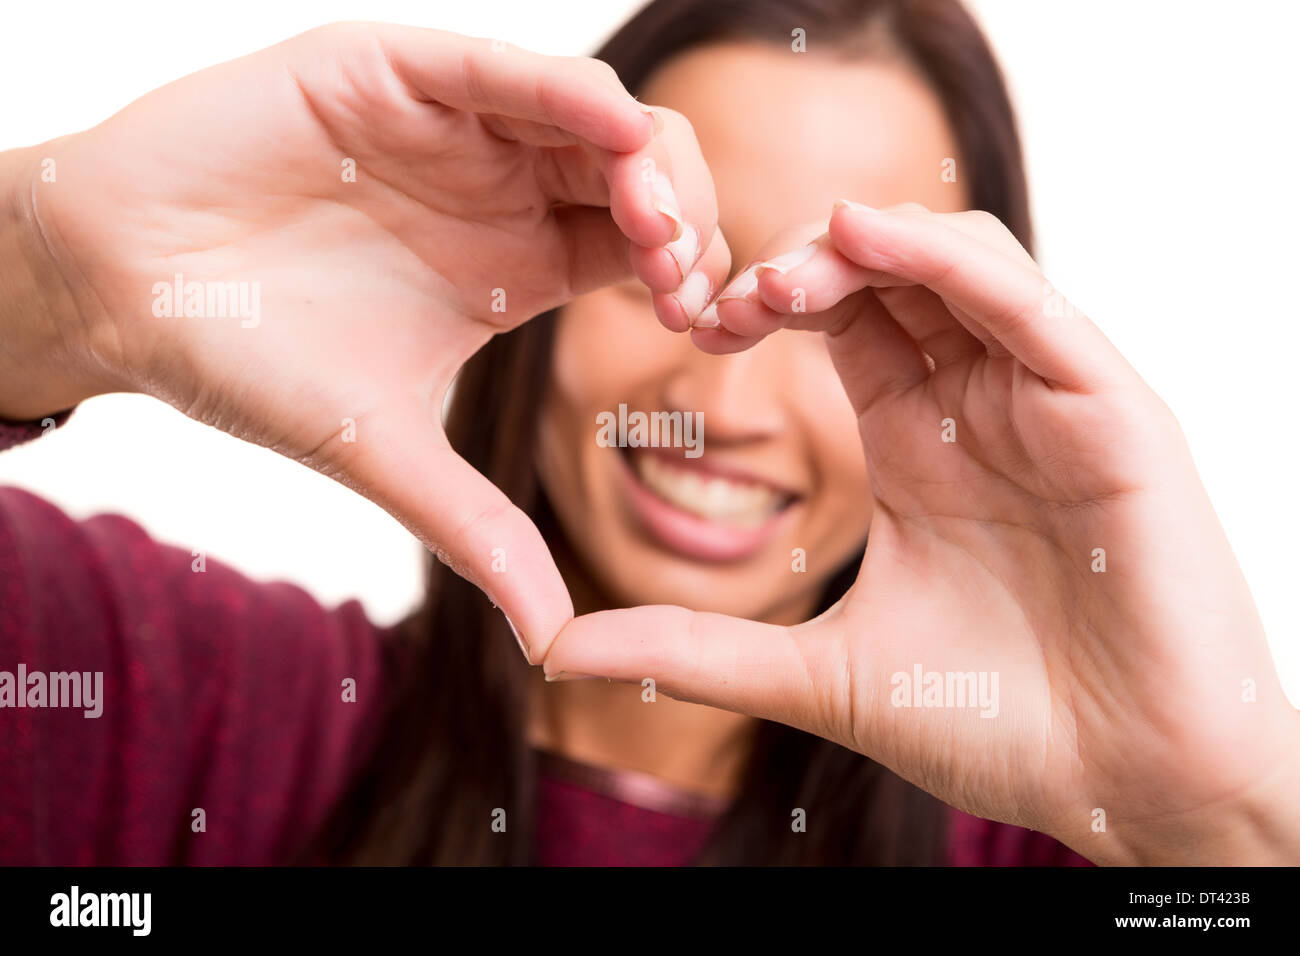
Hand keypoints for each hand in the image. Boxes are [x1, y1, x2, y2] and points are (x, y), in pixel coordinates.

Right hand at [6, 22, 728, 653]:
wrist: (122, 294)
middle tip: (686, 285)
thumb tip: (553, 642)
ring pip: (596, 115)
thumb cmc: (251, 364)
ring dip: (649, 162)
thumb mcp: (386, 451)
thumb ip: (479, 529)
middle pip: (646, 176)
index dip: (691, 278)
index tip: (706, 330)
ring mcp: (456, 125)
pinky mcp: (395, 72)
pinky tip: (614, 132)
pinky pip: (505, 64)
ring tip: (659, 230)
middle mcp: (504, 186)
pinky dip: (568, 90)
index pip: (648, 249)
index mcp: (524, 261)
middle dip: (690, 220)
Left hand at [545, 201, 1299, 862]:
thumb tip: (559, 648)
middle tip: (716, 290)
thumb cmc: (994, 728)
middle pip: (892, 271)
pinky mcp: (1117, 417)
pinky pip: (1033, 305)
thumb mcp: (819, 675)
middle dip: (800, 259)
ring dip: (866, 247)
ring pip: (962, 262)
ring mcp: (1050, 402)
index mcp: (919, 441)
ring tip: (775, 277)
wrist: (1124, 789)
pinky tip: (870, 243)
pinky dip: (953, 262)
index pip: (844, 319)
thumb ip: (696, 650)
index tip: (689, 321)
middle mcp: (983, 405)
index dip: (763, 298)